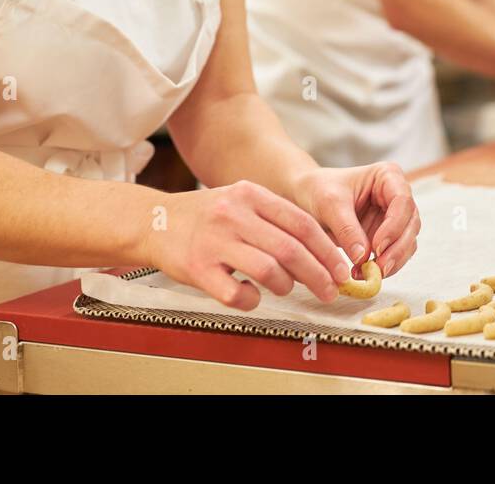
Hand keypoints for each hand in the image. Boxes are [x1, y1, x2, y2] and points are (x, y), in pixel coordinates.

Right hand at [144, 180, 350, 310]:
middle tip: (329, 291)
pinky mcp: (197, 268)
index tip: (341, 269)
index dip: (328, 250)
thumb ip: (275, 219)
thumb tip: (322, 250)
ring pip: (269, 270)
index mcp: (250, 195)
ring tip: (285, 288)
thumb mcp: (241, 201)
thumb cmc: (206, 216)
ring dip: (286, 285)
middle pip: (291, 249)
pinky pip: (236, 293)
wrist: (153, 221)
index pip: (302, 223)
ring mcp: (214, 241)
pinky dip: (251, 300)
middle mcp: (234, 214)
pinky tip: (251, 296)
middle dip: (318, 275)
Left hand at [292, 162, 420, 278]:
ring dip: (393, 261)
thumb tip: (363, 257)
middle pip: (410, 224)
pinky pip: (396, 254)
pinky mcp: (389, 236)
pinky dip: (384, 266)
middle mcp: (397, 195)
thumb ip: (347, 229)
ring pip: (407, 242)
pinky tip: (365, 273)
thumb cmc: (319, 190)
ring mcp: (395, 217)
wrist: (308, 197)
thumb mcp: (330, 204)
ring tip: (370, 274)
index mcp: (388, 176)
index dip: (394, 225)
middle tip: (379, 268)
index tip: (377, 246)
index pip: (402, 201)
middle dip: (397, 248)